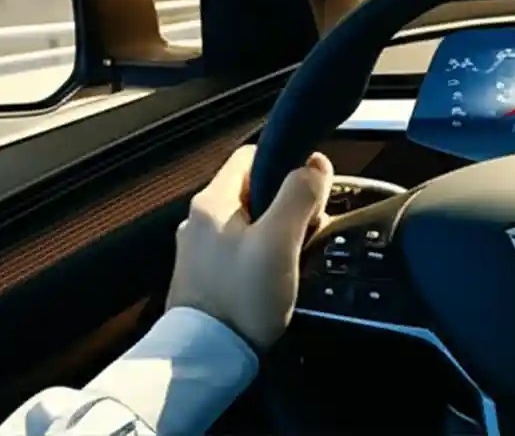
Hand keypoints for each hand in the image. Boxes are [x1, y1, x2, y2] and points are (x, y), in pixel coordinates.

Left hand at [166, 146, 333, 350]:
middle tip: (307, 231)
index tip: (310, 192)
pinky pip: (240, 251)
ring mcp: (198, 251)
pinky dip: (261, 257)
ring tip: (294, 258)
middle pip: (254, 191)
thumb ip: (298, 196)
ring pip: (249, 222)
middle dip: (287, 205)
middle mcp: (198, 221)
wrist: (206, 360)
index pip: (251, 155)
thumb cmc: (241, 299)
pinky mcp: (204, 277)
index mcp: (212, 202)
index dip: (286, 165)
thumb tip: (316, 163)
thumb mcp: (279, 241)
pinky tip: (274, 278)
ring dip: (277, 233)